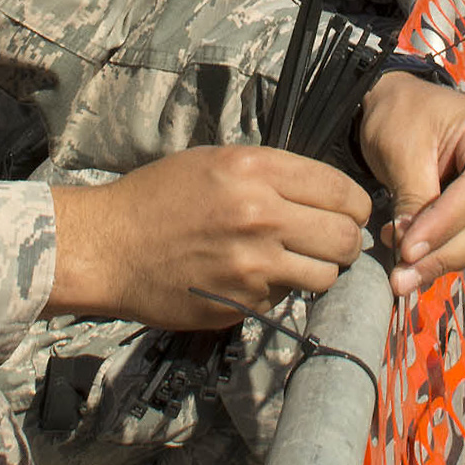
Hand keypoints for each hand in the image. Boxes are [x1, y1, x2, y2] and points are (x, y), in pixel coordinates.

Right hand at [45, 146, 370, 328]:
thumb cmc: (158, 197)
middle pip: (344, 237)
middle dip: (346, 240)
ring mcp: (253, 264)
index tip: (351, 212)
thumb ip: (271, 173)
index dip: (355, 205)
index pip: (340, 190)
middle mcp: (261, 215)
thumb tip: (324, 192)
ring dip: (319, 270)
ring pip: (325, 275)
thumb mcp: (216, 161)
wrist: (109, 246)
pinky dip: (280, 289)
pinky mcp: (242, 302)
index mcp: (256, 170)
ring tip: (298, 262)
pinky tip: (253, 276)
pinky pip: (286, 298)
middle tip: (333, 241)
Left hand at [356, 74, 464, 298]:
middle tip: (402, 278)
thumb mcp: (402, 150)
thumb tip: (412, 252)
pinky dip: (445, 255)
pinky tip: (412, 262)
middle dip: (446, 253)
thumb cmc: (403, 116)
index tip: (406, 251)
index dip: (443, 226)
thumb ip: (413, 199)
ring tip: (400, 271)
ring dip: (444, 261)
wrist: (400, 107)